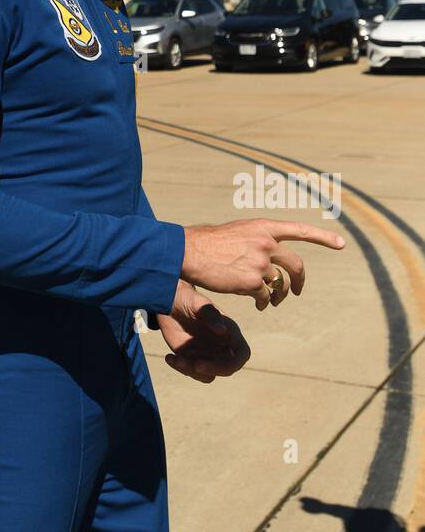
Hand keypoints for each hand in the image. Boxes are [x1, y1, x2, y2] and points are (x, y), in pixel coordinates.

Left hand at [156, 282, 250, 383]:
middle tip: (193, 365)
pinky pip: (192, 372)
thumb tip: (222, 330)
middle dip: (210, 370)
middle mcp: (222, 346)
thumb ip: (210, 315)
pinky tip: (169, 357)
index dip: (233, 364)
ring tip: (175, 358)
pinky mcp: (193, 358)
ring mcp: (208, 354)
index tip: (216, 365)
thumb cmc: (187, 298)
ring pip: (208, 375)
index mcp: (230, 332)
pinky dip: (181, 369)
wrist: (169, 302)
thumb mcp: (198, 303)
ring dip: (192, 371)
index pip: (242, 354)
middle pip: (226, 369)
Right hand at [181, 218, 343, 309]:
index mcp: (263, 227)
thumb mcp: (238, 232)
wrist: (189, 251)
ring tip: (267, 301)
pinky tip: (255, 304)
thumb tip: (269, 260)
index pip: (301, 230)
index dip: (323, 237)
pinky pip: (264, 296)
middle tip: (295, 291)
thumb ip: (257, 242)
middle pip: (296, 265)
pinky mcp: (252, 282)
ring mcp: (261, 263)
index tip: (341, 244)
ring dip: (275, 296)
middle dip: (298, 281)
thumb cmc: (208, 242)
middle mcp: (266, 243)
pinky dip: (261, 302)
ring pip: (278, 284)